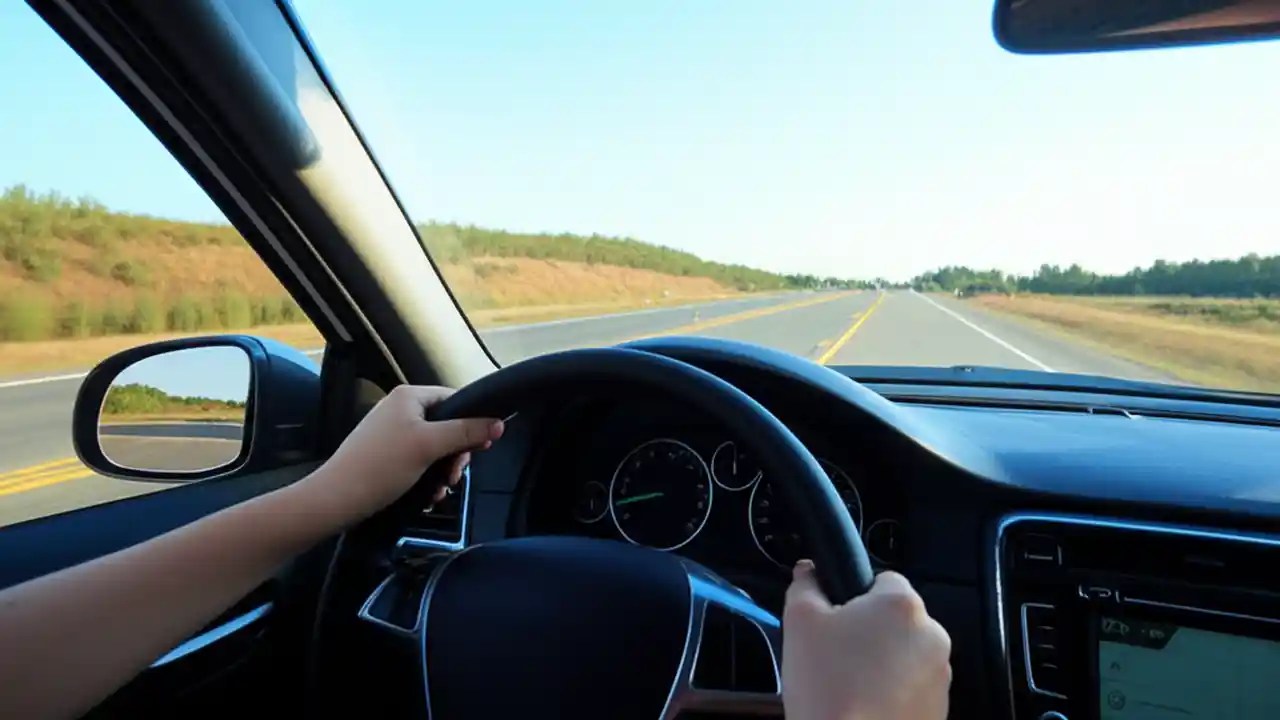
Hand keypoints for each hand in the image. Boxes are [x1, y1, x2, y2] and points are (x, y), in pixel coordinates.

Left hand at [298, 385, 503, 524]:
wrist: (337, 499)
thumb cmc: (382, 466)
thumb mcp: (430, 446)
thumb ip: (466, 432)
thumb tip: (499, 423)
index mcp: (409, 396)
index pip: (455, 399)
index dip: (472, 421)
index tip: (481, 448)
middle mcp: (400, 409)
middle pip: (447, 426)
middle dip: (456, 454)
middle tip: (455, 477)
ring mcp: (391, 432)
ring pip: (434, 447)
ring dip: (443, 470)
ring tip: (440, 490)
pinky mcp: (385, 455)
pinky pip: (418, 460)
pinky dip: (427, 476)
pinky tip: (428, 495)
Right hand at [782, 562, 950, 719]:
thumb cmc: (828, 686)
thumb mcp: (800, 623)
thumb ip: (805, 586)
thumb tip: (810, 572)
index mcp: (902, 605)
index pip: (881, 579)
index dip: (854, 597)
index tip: (835, 621)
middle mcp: (933, 635)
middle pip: (895, 618)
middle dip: (869, 630)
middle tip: (837, 654)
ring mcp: (941, 674)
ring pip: (905, 653)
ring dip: (883, 661)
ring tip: (850, 685)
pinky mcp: (940, 707)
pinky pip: (913, 685)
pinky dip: (894, 690)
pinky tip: (866, 704)